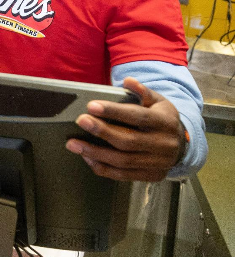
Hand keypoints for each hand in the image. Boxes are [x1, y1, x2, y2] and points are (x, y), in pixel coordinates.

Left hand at [66, 77, 185, 181]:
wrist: (183, 145)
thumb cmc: (162, 119)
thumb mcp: (158, 102)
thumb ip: (143, 91)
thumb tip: (128, 81)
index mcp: (165, 122)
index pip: (138, 116)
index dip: (114, 112)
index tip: (91, 106)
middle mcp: (164, 144)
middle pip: (128, 140)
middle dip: (101, 131)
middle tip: (80, 121)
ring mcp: (158, 162)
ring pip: (123, 160)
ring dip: (95, 152)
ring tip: (74, 144)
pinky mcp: (151, 175)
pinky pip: (123, 175)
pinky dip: (103, 167)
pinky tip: (87, 157)